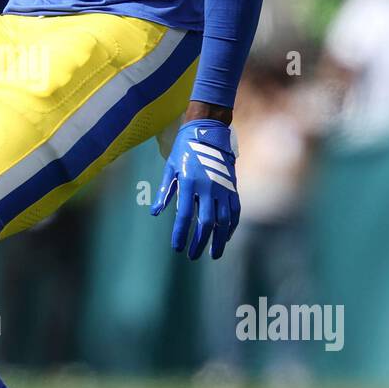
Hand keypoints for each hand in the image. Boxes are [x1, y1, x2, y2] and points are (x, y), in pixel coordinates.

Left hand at [151, 119, 239, 259]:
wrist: (209, 132)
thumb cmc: (185, 150)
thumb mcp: (170, 168)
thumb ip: (164, 191)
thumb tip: (154, 212)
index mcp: (189, 182)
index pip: (184, 215)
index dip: (180, 233)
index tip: (177, 247)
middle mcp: (207, 187)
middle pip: (205, 222)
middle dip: (199, 242)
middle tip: (193, 256)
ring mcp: (222, 188)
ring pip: (223, 220)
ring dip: (218, 240)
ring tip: (214, 254)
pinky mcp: (232, 187)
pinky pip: (234, 211)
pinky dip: (231, 226)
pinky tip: (226, 237)